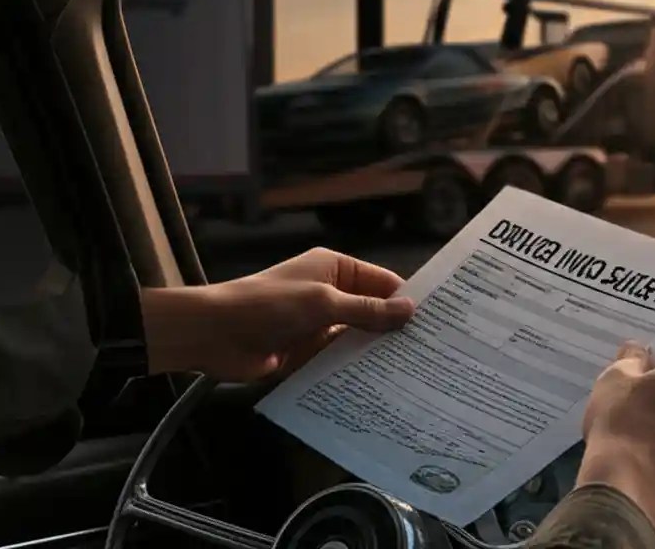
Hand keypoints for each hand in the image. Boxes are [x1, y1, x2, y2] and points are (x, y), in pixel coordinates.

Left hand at [142, 247, 414, 380]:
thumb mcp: (323, 304)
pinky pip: (340, 359)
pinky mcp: (309, 352)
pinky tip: (383, 385)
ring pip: (359, 338)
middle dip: (397, 330)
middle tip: (435, 352)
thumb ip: (367, 311)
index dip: (408, 300)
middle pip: (374, 312)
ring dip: (378, 353)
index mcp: (335, 269)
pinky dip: (357, 369)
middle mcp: (331, 294)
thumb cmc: (269, 306)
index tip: (440, 321)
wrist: (214, 334)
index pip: (383, 283)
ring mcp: (320, 324)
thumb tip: (410, 311)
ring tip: (417, 373)